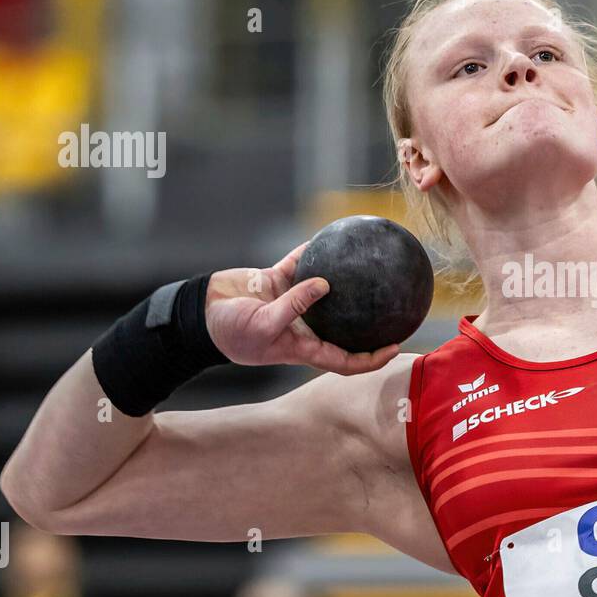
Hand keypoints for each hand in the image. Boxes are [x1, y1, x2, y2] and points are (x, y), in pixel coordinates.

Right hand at [205, 242, 399, 374]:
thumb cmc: (230, 331)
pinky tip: (332, 235)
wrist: (200, 312)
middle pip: (345, 328)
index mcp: (304, 347)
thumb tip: (325, 284)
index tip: (395, 346)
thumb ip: (294, 305)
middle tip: (396, 307)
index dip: (372, 358)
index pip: (346, 361)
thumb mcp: (263, 324)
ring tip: (369, 263)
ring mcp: (293, 303)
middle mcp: (304, 327)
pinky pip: (303, 264)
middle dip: (369, 323)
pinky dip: (315, 251)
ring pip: (327, 291)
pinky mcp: (278, 281)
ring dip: (345, 281)